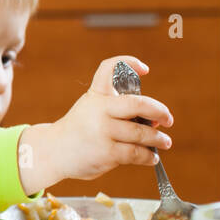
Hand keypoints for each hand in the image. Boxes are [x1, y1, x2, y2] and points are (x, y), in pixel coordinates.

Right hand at [17, 56, 173, 194]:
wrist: (52, 152)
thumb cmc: (78, 131)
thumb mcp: (90, 110)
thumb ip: (119, 112)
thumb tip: (156, 122)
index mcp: (95, 96)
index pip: (109, 69)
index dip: (129, 62)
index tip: (145, 69)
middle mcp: (99, 110)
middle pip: (138, 104)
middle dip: (159, 111)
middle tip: (168, 119)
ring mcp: (103, 131)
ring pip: (142, 133)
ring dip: (158, 139)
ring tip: (164, 142)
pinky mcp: (107, 152)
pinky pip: (137, 153)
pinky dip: (148, 156)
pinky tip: (151, 157)